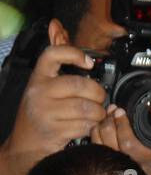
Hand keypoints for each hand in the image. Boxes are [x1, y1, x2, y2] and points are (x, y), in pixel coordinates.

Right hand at [2, 43, 105, 161]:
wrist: (24, 145)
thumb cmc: (38, 114)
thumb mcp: (42, 89)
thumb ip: (56, 67)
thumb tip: (59, 29)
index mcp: (38, 78)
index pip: (53, 54)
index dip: (74, 54)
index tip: (88, 62)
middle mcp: (40, 92)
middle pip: (80, 85)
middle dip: (98, 93)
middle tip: (100, 98)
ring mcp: (47, 112)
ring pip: (86, 108)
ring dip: (99, 113)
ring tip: (98, 114)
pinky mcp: (56, 131)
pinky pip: (84, 125)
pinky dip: (93, 126)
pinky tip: (90, 125)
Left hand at [89, 104, 150, 174]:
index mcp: (146, 161)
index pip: (127, 143)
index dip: (121, 125)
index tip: (122, 112)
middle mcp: (127, 165)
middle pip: (107, 141)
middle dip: (108, 121)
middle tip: (114, 110)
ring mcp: (117, 166)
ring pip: (98, 144)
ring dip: (100, 127)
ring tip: (108, 116)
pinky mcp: (110, 166)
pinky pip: (95, 148)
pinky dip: (96, 135)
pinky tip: (103, 127)